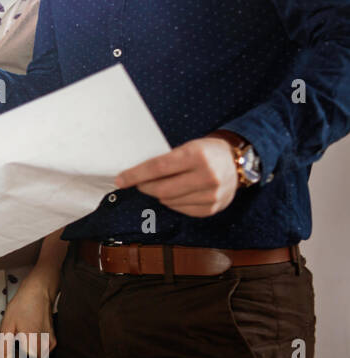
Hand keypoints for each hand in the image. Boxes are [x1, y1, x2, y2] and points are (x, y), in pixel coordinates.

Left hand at [0, 279, 55, 357]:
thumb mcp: (7, 326)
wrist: (38, 293)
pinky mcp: (53, 342)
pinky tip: (29, 338)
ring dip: (28, 354)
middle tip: (15, 345)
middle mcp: (44, 345)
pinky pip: (43, 353)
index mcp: (31, 341)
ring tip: (21, 338)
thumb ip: (5, 349)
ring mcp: (50, 344)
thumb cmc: (22, 306)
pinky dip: (35, 350)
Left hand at [113, 135, 237, 216]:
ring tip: (161, 186)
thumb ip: (164, 161)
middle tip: (139, 184)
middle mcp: (207, 176)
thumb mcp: (187, 147)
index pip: (158, 168)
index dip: (135, 175)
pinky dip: (173, 203)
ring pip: (170, 201)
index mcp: (197, 155)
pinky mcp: (214, 207)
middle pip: (162, 189)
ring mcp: (212, 194)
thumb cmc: (206, 151)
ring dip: (159, 195)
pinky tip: (175, 195)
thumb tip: (133, 175)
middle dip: (144, 187)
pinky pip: (182, 210)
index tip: (120, 180)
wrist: (238, 161)